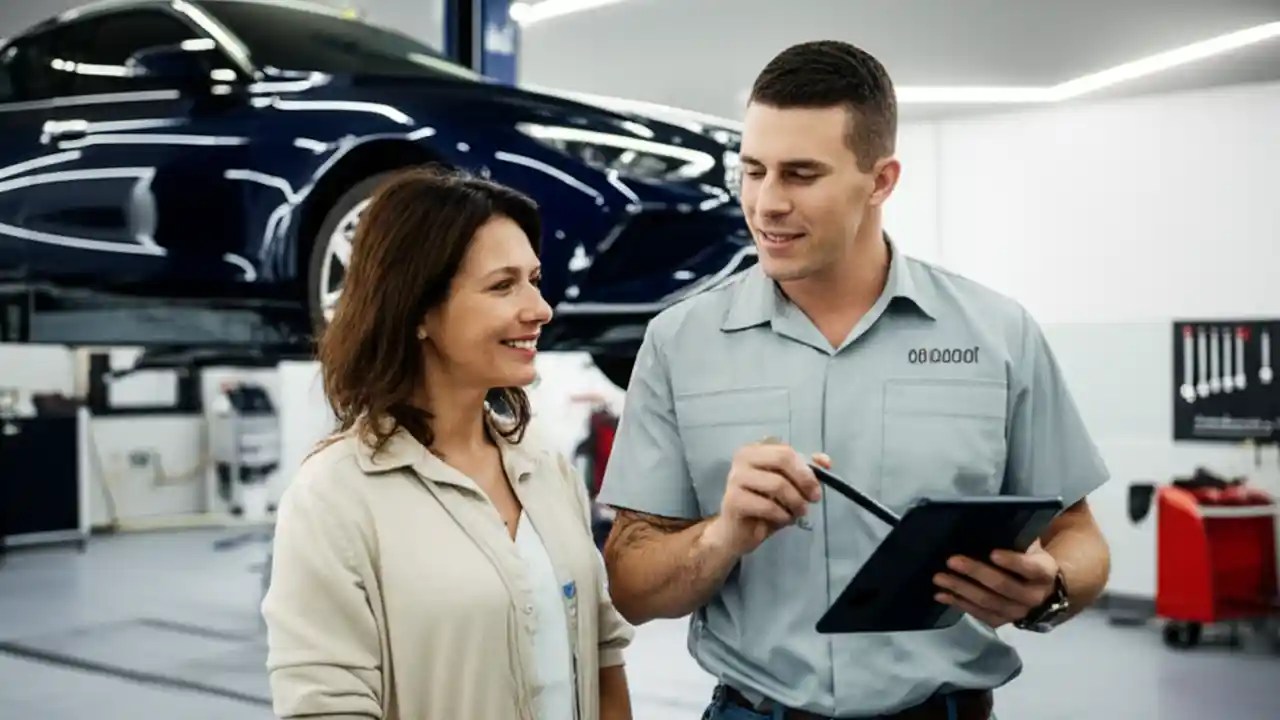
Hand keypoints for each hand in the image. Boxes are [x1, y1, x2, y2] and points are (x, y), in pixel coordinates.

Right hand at [706, 440, 824, 556]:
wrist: (737, 532)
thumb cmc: (764, 505)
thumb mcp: (788, 486)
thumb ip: (805, 470)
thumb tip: (825, 461)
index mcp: (756, 450)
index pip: (787, 450)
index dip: (807, 467)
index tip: (819, 484)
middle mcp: (743, 458)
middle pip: (782, 459)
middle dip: (804, 480)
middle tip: (813, 498)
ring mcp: (735, 478)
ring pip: (777, 484)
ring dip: (795, 502)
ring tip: (798, 512)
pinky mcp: (733, 500)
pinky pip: (767, 506)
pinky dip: (782, 515)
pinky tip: (782, 519)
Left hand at [933, 541, 1058, 627]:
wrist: (1042, 591)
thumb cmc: (1029, 559)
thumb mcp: (1030, 547)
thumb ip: (1015, 539)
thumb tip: (985, 523)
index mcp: (1044, 573)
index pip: (1030, 568)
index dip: (1012, 562)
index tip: (992, 553)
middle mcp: (1034, 596)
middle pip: (1003, 586)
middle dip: (976, 573)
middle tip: (952, 561)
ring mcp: (1018, 612)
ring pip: (988, 602)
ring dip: (961, 589)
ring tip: (940, 578)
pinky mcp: (1002, 621)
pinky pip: (979, 614)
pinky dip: (959, 604)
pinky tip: (941, 595)